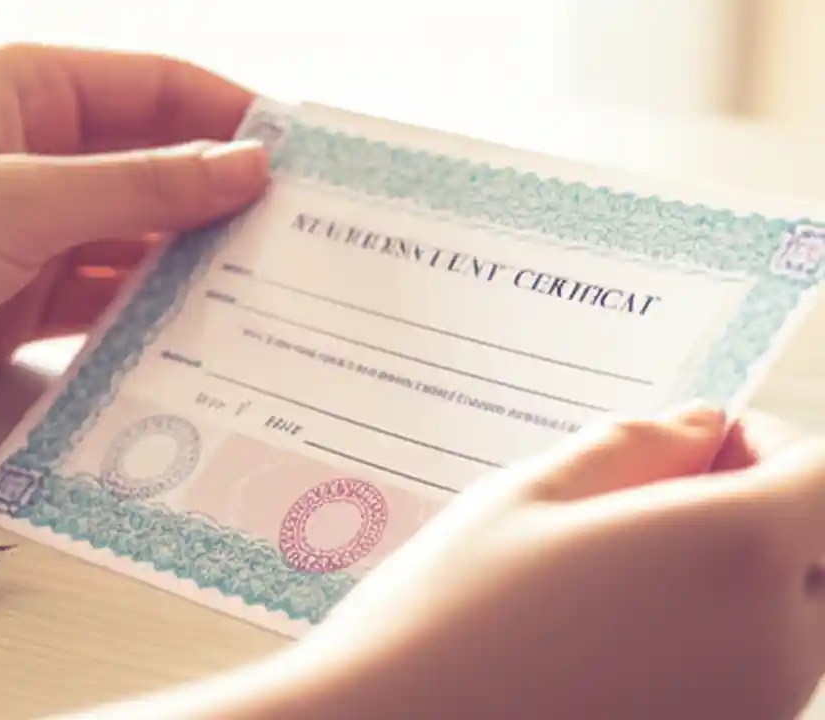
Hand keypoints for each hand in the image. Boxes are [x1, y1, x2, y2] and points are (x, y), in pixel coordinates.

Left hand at [0, 44, 268, 439]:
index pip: (150, 86)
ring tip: (262, 288)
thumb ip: (141, 187)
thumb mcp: (23, 202)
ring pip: (131, 236)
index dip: (226, 112)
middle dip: (215, 195)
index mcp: (22, 91)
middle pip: (149, 164)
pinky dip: (145, 312)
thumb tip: (242, 165)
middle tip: (295, 231)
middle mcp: (29, 154)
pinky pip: (102, 297)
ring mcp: (25, 231)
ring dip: (187, 261)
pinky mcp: (16, 298)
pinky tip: (197, 331)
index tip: (297, 152)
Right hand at [272, 406, 824, 718]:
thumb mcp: (526, 497)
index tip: (702, 444)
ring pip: (784, 623)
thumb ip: (633, 447)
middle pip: (813, 555)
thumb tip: (703, 426)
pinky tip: (605, 637)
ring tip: (609, 574)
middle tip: (646, 503)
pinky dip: (704, 642)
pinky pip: (742, 681)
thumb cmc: (445, 617)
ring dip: (728, 580)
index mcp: (732, 555)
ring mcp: (747, 713)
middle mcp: (770, 647)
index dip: (775, 447)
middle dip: (752, 513)